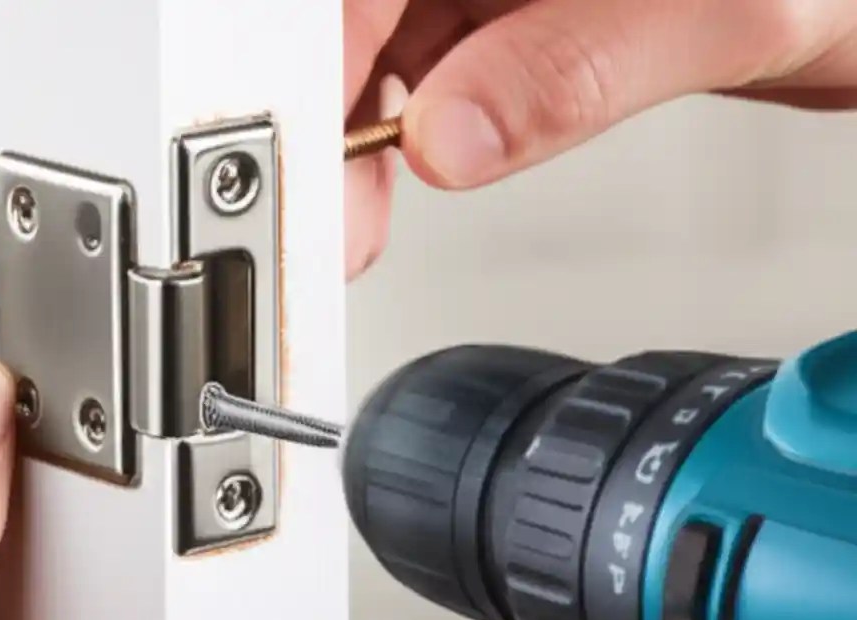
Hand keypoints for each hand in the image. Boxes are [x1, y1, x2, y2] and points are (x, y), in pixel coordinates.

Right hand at [344, 0, 856, 277]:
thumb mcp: (710, 14)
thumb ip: (570, 72)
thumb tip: (452, 138)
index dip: (311, 59)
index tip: (294, 147)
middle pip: (346, 18)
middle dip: (319, 118)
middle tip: (318, 211)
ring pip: (364, 49)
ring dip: (346, 141)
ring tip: (350, 215)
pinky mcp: (487, 9)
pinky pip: (410, 71)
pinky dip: (390, 136)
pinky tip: (393, 174)